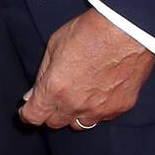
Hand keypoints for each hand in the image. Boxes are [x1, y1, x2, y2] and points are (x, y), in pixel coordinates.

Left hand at [18, 8, 154, 129]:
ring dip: (74, 114)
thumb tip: (33, 94)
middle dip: (51, 112)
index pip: (34, 116)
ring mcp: (99, 110)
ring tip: (78, 94)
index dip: (28, 114)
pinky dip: (97, 108)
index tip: (28, 110)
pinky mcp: (119, 108)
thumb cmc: (90, 31)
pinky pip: (102, 116)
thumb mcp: (55, 45)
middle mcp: (75, 105)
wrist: (127, 29)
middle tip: (54, 96)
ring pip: (79, 124)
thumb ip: (43, 73)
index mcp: (55, 89)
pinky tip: (100, 90)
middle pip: (55, 123)